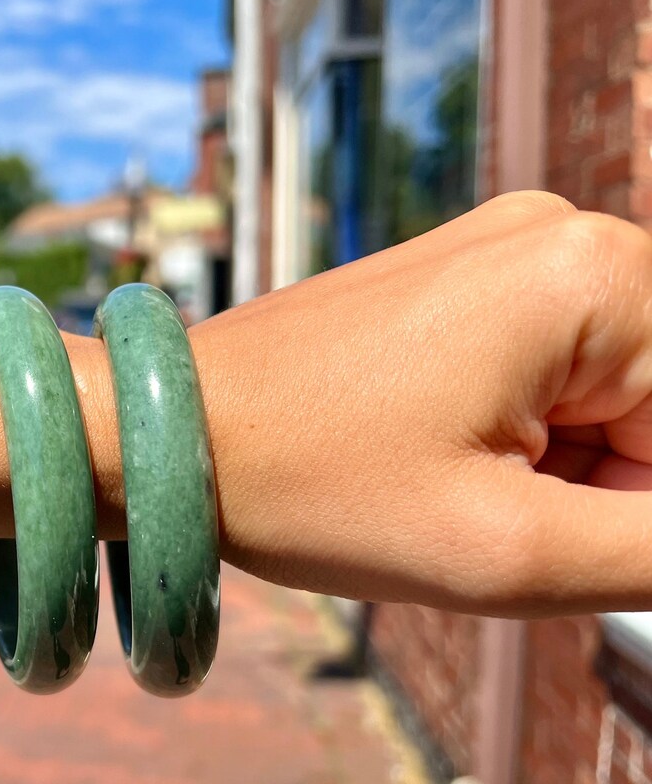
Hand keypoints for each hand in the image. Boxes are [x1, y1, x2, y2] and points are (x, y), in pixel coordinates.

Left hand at [191, 191, 651, 616]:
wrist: (176, 433)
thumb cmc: (315, 487)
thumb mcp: (513, 550)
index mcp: (593, 275)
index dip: (636, 509)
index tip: (539, 531)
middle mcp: (557, 233)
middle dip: (598, 487)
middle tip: (477, 512)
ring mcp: (501, 248)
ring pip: (607, 396)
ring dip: (556, 468)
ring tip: (442, 481)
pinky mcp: (460, 278)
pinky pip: (548, 372)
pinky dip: (520, 437)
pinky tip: (432, 455)